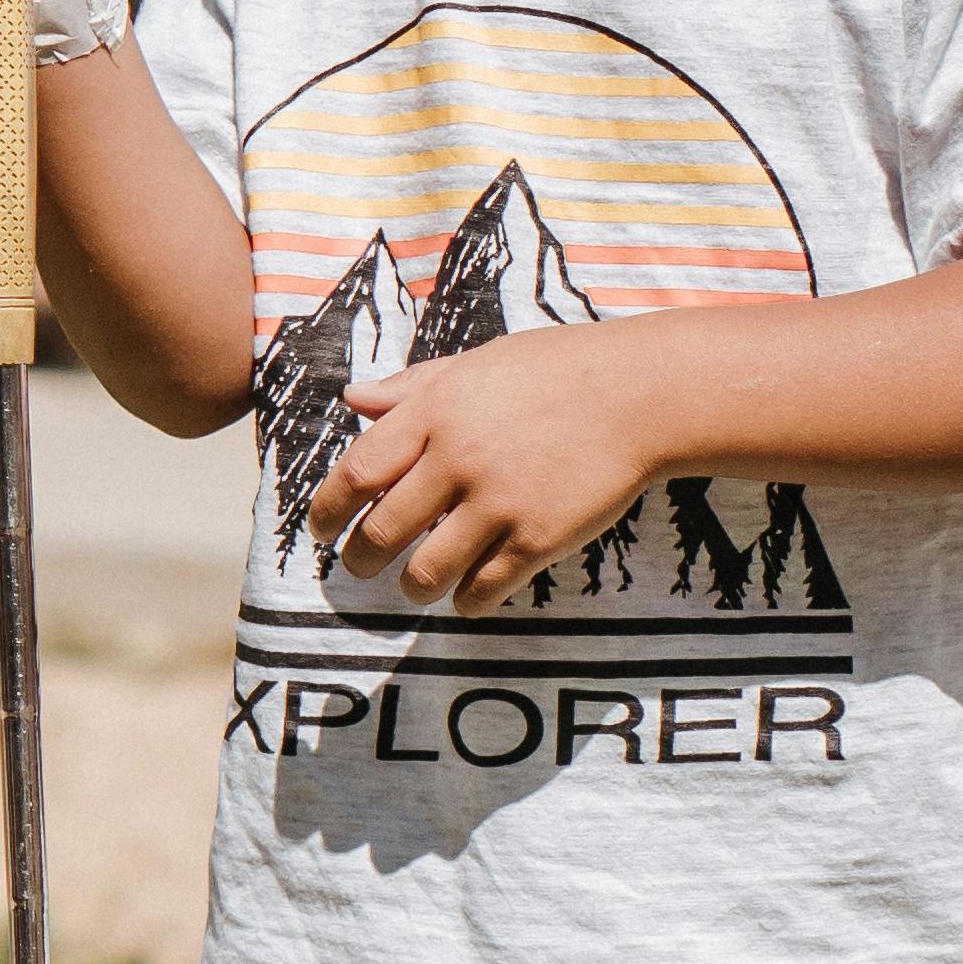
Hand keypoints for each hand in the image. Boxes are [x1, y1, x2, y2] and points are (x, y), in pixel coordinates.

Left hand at [308, 335, 664, 613]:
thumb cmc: (559, 370)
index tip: (321, 530)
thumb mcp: (479, 363)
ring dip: (411, 588)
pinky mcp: (539, 537)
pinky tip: (467, 595)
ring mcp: (499, 502)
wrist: (642, 395)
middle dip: (359, 562)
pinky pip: (483, 588)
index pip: (357, 472)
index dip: (327, 509)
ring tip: (414, 586)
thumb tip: (353, 398)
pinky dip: (466, 600)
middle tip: (358, 570)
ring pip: (426, 572)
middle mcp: (459, 458)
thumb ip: (413, 387)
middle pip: (382, 532)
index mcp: (437, 411)